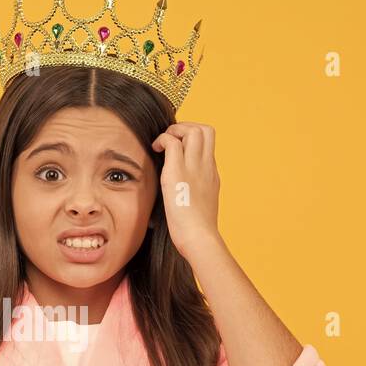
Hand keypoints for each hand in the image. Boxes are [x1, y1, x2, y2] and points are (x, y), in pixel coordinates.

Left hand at [150, 121, 221, 259]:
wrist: (199, 237)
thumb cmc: (196, 230)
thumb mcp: (200, 204)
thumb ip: (194, 192)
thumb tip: (179, 194)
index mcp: (211, 174)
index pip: (208, 143)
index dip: (193, 137)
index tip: (179, 146)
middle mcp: (206, 166)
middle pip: (206, 130)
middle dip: (187, 127)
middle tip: (172, 140)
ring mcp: (194, 167)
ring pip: (193, 130)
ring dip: (175, 130)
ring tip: (162, 144)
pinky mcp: (177, 173)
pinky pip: (172, 142)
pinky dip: (162, 139)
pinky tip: (155, 150)